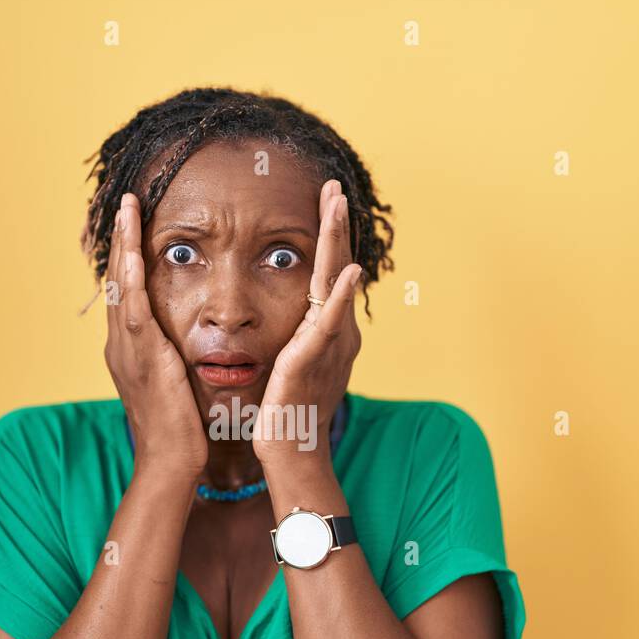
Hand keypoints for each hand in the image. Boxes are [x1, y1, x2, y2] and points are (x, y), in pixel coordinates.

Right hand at [104, 192, 207, 483]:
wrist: (169, 463)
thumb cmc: (181, 433)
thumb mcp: (177, 388)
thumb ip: (178, 364)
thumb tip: (189, 350)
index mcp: (131, 352)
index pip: (128, 296)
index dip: (129, 261)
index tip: (136, 230)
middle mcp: (122, 346)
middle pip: (118, 282)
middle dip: (121, 242)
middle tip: (125, 205)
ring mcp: (127, 349)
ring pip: (121, 286)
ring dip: (124, 245)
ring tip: (128, 210)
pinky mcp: (141, 356)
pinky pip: (133, 306)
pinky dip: (130, 276)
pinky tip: (133, 250)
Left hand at [254, 179, 362, 468]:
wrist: (292, 451)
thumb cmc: (289, 413)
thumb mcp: (295, 365)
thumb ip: (300, 339)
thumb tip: (298, 321)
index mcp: (329, 332)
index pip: (330, 275)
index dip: (330, 239)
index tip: (326, 202)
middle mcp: (337, 333)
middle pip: (338, 268)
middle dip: (336, 226)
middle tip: (334, 187)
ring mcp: (328, 344)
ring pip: (336, 283)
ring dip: (337, 242)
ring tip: (338, 206)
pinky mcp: (313, 359)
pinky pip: (329, 322)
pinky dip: (342, 296)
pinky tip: (349, 271)